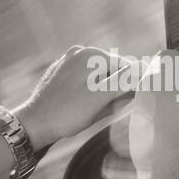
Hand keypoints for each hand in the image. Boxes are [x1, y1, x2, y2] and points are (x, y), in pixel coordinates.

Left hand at [12, 45, 132, 150]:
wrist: (34, 125)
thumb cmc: (66, 113)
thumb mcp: (100, 98)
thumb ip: (124, 81)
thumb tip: (144, 69)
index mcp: (91, 55)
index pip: (125, 67)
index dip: (131, 87)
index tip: (127, 105)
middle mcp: (79, 53)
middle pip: (112, 72)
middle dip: (115, 91)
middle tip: (107, 111)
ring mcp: (69, 63)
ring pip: (99, 78)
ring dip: (103, 94)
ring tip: (92, 111)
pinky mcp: (62, 75)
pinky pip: (85, 82)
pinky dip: (90, 94)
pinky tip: (82, 109)